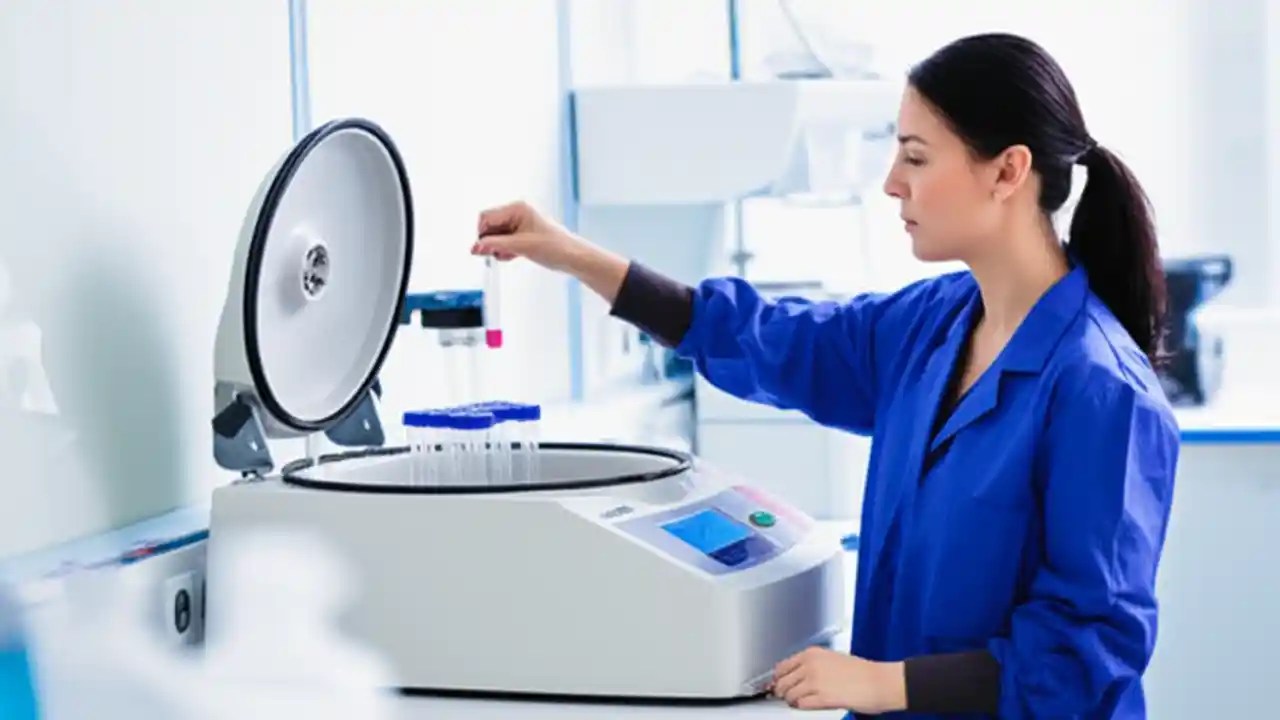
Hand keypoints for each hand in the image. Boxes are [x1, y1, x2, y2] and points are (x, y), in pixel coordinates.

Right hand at [473, 200, 630, 303]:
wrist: (573, 258)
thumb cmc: (554, 247)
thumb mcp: (520, 246)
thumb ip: (495, 245)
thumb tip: (475, 247)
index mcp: (517, 208)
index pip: (486, 217)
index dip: (482, 234)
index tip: (483, 249)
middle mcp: (517, 213)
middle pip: (490, 226)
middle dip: (490, 241)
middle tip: (495, 254)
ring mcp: (520, 224)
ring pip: (497, 235)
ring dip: (498, 247)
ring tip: (509, 255)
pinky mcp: (523, 235)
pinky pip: (505, 241)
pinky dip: (505, 250)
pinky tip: (512, 256)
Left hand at [768, 646, 905, 713]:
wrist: (878, 682)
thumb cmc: (861, 672)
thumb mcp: (832, 659)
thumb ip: (811, 665)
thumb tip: (794, 676)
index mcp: (812, 653)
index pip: (782, 666)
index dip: (778, 678)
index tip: (778, 684)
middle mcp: (811, 665)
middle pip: (781, 682)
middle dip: (783, 691)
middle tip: (787, 696)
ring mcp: (815, 681)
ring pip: (789, 694)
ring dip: (793, 700)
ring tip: (801, 701)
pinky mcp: (822, 697)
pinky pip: (800, 704)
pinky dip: (802, 707)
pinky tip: (809, 705)